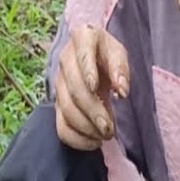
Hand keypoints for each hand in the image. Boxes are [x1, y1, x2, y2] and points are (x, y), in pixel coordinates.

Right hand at [54, 23, 130, 150]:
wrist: (92, 59)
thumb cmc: (107, 55)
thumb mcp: (118, 53)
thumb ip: (120, 68)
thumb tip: (121, 91)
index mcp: (82, 37)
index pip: (83, 50)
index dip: (87, 69)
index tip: (96, 87)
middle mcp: (65, 59)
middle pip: (74, 87)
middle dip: (92, 110)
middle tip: (109, 128)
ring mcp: (59, 83)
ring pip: (65, 109)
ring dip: (86, 126)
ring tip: (105, 136)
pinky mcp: (57, 104)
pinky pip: (60, 126)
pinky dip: (76, 138)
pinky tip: (93, 143)